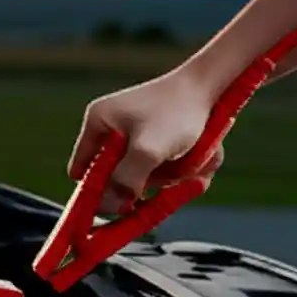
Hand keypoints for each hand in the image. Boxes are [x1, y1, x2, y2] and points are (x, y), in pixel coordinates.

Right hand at [68, 63, 224, 214]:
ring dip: (172, 177)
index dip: (95, 193)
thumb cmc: (177, 111)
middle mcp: (113, 129)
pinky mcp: (160, 140)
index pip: (82, 170)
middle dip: (148, 182)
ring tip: (191, 161)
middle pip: (119, 178)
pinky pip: (166, 168)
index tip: (117, 209)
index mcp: (99, 122)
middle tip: (169, 176)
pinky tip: (197, 160)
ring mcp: (137, 135)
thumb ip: (125, 181)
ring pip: (147, 176)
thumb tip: (113, 208)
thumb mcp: (147, 150)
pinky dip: (182, 170)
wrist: (213, 87)